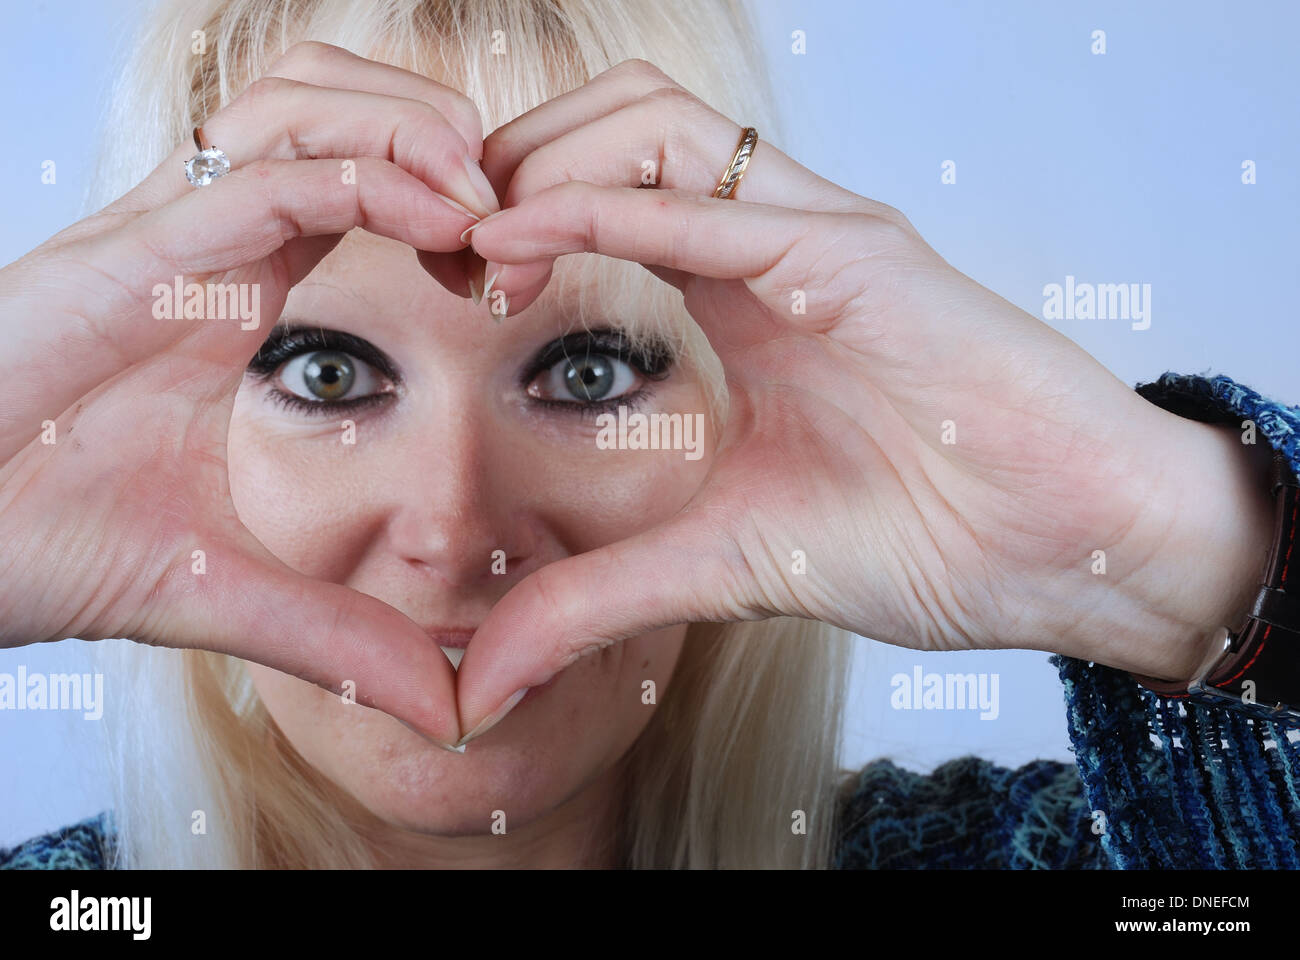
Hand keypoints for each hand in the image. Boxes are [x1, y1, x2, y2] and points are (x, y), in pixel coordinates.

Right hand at [0, 42, 498, 746]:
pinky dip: (360, 178)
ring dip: (407, 127)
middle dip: (436, 126)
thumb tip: (444, 702)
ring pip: (296, 106)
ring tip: (482, 194)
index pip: (356, 181)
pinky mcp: (125, 260)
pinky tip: (442, 221)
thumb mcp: (230, 591)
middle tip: (515, 203)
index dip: (446, 197)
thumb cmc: (40, 545)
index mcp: (235, 289)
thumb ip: (341, 634)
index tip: (513, 264)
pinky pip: (259, 180)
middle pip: (331, 105)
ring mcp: (163, 238)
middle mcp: (205, 242)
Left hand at [455, 59, 1275, 736]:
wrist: (1070, 551)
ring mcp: (820, 236)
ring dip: (546, 161)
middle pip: (619, 123)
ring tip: (478, 242)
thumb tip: (478, 679)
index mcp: (741, 292)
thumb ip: (594, 600)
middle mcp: (774, 242)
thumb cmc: (927, 539)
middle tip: (437, 240)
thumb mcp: (718, 566)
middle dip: (509, 158)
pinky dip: (611, 208)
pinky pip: (718, 206)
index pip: (604, 193)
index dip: (509, 215)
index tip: (443, 278)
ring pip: (658, 124)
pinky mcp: (863, 258)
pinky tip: (528, 241)